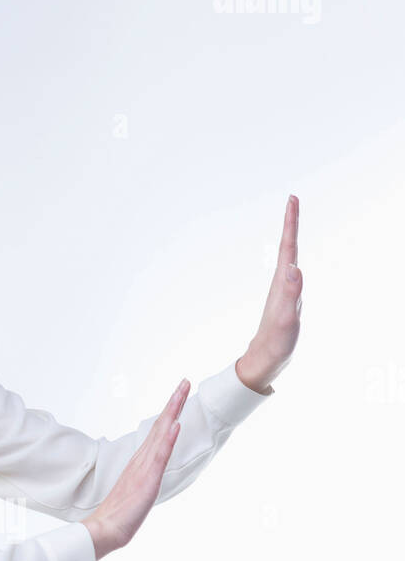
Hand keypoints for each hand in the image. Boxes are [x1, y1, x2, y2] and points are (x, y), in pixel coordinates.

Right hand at [82, 379, 190, 559]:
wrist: (104, 531)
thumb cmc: (117, 517)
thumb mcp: (135, 495)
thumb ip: (140, 482)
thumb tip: (146, 479)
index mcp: (139, 463)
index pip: (156, 432)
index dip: (169, 413)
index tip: (178, 395)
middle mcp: (141, 460)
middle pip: (160, 425)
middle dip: (174, 403)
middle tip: (185, 381)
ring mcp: (143, 468)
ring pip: (160, 434)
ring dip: (172, 411)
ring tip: (183, 392)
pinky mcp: (146, 481)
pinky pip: (158, 457)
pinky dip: (167, 439)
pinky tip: (175, 425)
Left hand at [236, 194, 301, 393]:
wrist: (265, 360)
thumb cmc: (276, 343)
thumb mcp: (286, 319)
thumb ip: (290, 293)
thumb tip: (292, 266)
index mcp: (282, 283)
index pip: (288, 247)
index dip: (291, 223)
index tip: (292, 199)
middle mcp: (282, 283)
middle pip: (288, 247)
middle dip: (291, 223)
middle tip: (293, 201)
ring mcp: (284, 292)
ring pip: (289, 258)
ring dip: (291, 238)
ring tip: (293, 222)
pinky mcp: (287, 301)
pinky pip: (292, 273)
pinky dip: (294, 259)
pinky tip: (294, 261)